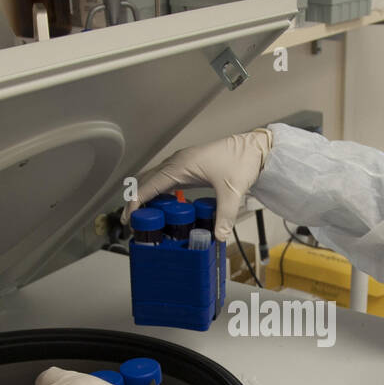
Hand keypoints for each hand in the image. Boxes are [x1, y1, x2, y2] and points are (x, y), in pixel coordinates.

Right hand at [124, 128, 272, 241]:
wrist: (254, 148)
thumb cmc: (242, 160)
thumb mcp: (232, 191)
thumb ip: (224, 215)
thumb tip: (218, 236)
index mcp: (181, 165)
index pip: (149, 185)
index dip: (135, 202)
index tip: (129, 218)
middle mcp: (177, 162)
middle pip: (146, 180)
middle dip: (135, 200)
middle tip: (131, 221)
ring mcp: (181, 163)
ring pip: (153, 178)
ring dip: (145, 195)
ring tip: (142, 216)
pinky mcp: (188, 168)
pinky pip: (165, 179)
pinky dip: (157, 191)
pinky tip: (161, 205)